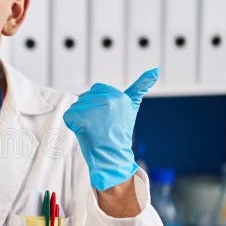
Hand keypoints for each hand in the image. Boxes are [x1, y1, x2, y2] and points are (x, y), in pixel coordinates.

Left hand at [63, 69, 158, 190]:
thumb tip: (156, 69)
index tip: (107, 118)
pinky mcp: (82, 119)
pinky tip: (85, 133)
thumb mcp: (131, 106)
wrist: (113, 157)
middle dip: (88, 111)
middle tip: (100, 126)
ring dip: (80, 118)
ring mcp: (96, 109)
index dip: (97, 104)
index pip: (97, 89)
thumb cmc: (119, 132)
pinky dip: (72, 125)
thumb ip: (141, 87)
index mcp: (120, 97)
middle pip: (85, 97)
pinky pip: (69, 116)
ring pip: (76, 107)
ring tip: (94, 129)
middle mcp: (109, 100)